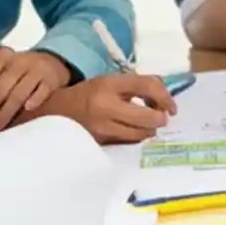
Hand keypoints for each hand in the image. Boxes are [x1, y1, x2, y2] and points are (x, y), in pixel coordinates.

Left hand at [0, 49, 71, 135]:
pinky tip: (27, 110)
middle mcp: (17, 62)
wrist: (52, 62)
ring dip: (4, 111)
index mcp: (0, 59)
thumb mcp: (1, 74)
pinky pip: (42, 90)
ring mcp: (36, 69)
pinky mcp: (51, 79)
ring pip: (18, 92)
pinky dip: (34, 100)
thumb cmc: (19, 74)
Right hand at [27, 74, 177, 143]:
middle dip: (160, 118)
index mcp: (108, 84)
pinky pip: (129, 140)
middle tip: (162, 115)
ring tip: (146, 122)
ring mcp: (103, 127)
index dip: (165, 96)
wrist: (53, 112)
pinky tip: (133, 129)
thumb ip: (135, 84)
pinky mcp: (101, 142)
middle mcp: (106, 105)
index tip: (171, 105)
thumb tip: (163, 90)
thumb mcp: (108, 82)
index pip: (147, 86)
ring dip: (150, 129)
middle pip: (149, 117)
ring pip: (141, 133)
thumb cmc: (85, 94)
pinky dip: (136, 135)